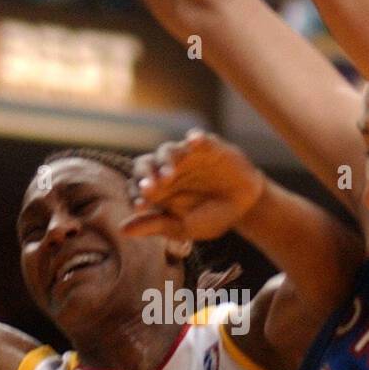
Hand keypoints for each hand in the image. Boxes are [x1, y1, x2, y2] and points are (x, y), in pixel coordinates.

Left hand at [122, 130, 264, 242]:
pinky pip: (198, 139)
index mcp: (157, 190)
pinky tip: (195, 142)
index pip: (137, 187)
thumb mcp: (183, 227)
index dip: (137, 195)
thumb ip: (155, 226)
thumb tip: (123, 231)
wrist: (245, 207)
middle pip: (145, 164)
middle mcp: (167, 170)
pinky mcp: (207, 147)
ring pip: (167, 150)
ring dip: (166, 161)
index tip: (141, 207)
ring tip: (169, 175)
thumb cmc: (210, 217)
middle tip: (150, 188)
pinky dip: (196, 139)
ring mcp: (186, 157)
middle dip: (146, 174)